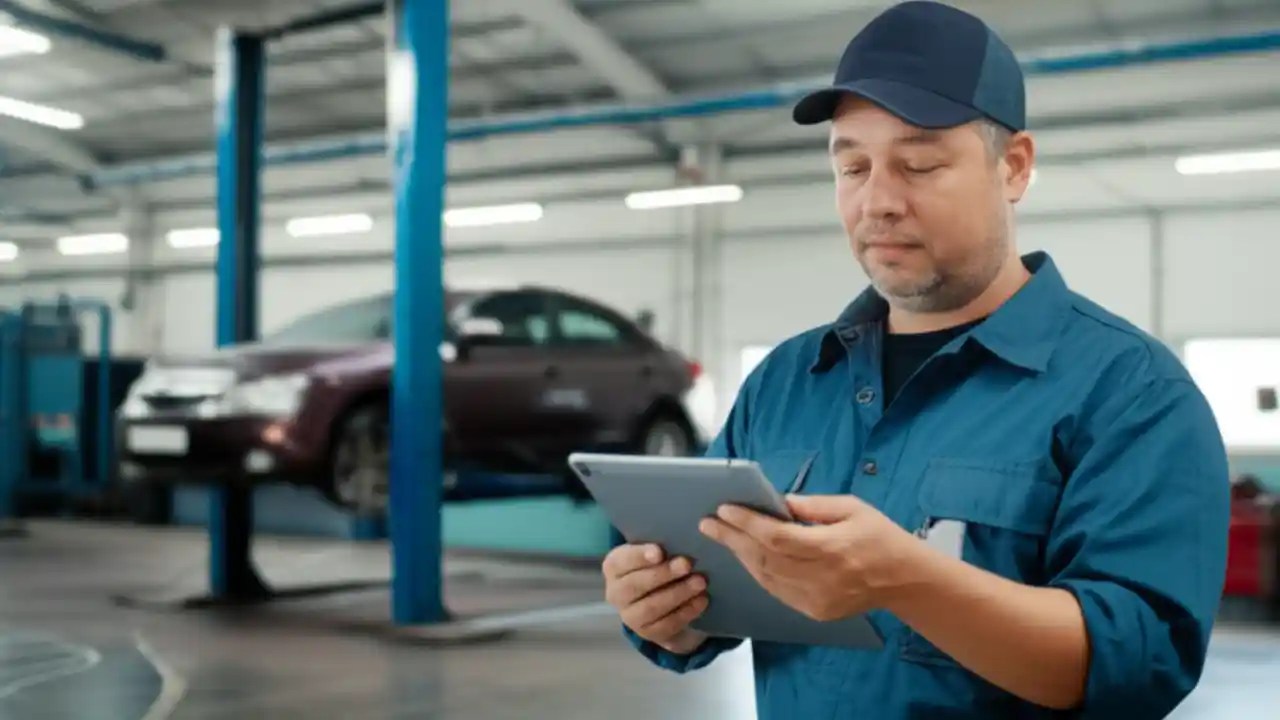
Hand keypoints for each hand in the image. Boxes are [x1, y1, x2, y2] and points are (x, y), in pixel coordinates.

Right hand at [602, 543, 709, 654]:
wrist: (661, 601)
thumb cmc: (658, 566)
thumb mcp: (654, 552)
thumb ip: (661, 545)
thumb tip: (684, 532)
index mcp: (614, 567)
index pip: (621, 561)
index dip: (639, 557)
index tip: (659, 552)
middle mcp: (616, 593)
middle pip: (635, 585)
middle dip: (662, 574)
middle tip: (687, 564)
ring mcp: (630, 616)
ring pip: (651, 607)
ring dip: (677, 594)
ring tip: (700, 582)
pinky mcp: (648, 633)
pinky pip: (667, 625)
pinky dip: (686, 612)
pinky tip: (702, 600)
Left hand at [699, 494, 918, 621]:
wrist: (905, 580)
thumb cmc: (879, 536)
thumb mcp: (851, 507)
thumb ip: (812, 505)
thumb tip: (775, 502)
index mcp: (833, 548)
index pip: (778, 538)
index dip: (748, 524)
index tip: (725, 510)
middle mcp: (822, 578)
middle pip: (764, 559)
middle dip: (733, 539)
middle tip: (708, 523)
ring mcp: (817, 600)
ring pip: (766, 577)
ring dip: (740, 555)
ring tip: (722, 536)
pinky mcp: (815, 612)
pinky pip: (776, 590)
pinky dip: (757, 572)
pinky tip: (745, 556)